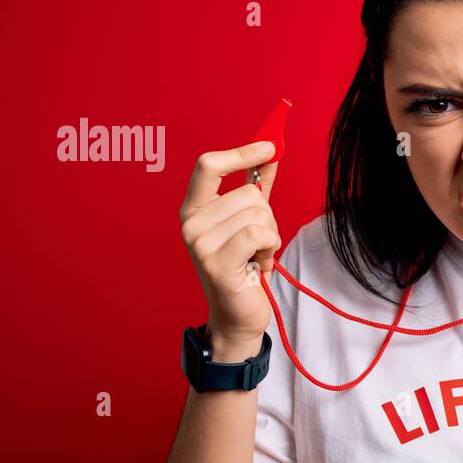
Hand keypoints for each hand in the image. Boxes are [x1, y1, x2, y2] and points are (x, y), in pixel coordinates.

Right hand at [178, 140, 282, 346]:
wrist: (238, 316)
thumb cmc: (244, 267)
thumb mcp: (250, 222)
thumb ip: (257, 186)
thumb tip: (271, 152)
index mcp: (194, 209)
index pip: (209, 165)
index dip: (242, 152)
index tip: (270, 147)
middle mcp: (190, 223)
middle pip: (248, 193)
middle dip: (267, 216)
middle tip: (257, 242)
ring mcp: (200, 243)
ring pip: (258, 214)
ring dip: (270, 236)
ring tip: (256, 256)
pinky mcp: (216, 263)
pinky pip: (258, 234)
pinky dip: (270, 247)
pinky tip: (259, 264)